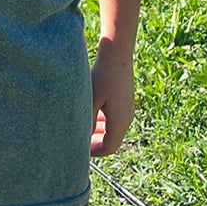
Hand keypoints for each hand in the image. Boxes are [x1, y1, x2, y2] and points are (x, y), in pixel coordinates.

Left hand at [90, 39, 135, 156]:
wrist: (117, 54)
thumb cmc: (103, 76)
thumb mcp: (91, 100)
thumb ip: (86, 120)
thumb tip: (79, 138)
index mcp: (120, 121)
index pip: (109, 147)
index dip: (94, 151)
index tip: (80, 149)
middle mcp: (127, 117)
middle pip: (112, 139)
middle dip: (95, 141)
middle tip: (79, 140)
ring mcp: (127, 108)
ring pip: (112, 128)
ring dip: (98, 130)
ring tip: (83, 127)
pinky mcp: (125, 99)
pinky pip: (114, 117)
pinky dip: (103, 120)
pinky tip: (91, 112)